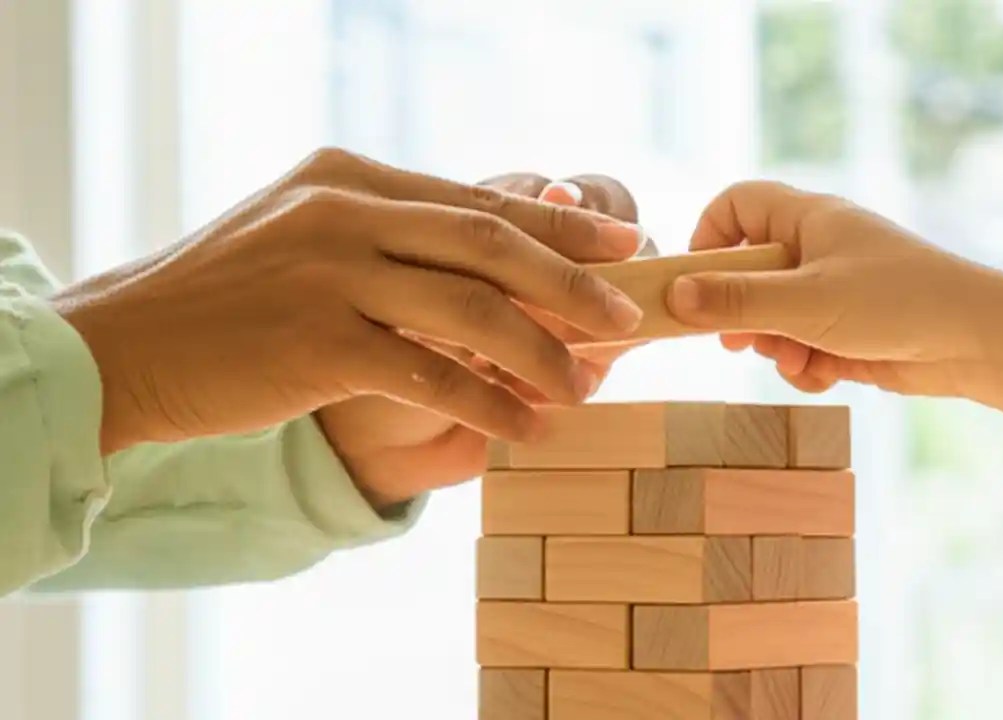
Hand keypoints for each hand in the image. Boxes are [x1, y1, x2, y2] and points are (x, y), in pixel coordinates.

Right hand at [54, 149, 643, 455]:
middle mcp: (344, 210)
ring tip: (584, 385)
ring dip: (541, 350)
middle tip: (627, 316)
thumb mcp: (308, 237)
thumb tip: (490, 259)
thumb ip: (391, 235)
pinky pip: (431, 371)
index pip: (477, 199)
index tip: (621, 247)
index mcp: (350, 176)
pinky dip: (488, 400)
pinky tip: (524, 426)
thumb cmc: (231, 297)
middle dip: (571, 282)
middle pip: (490, 241)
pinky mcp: (317, 342)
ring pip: (471, 308)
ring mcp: (330, 274)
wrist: (132, 344)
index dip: (559, 227)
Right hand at [665, 181, 997, 396]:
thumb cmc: (897, 302)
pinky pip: (803, 345)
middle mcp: (818, 248)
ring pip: (773, 317)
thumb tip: (673, 295)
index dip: (709, 239)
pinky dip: (807, 364)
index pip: (735, 205)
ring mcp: (834, 290)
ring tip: (801, 358)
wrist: (977, 342)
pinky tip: (828, 374)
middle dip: (742, 313)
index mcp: (808, 218)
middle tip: (739, 341)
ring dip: (777, 345)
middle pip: (748, 271)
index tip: (699, 284)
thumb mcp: (805, 302)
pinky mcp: (848, 330)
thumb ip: (736, 301)